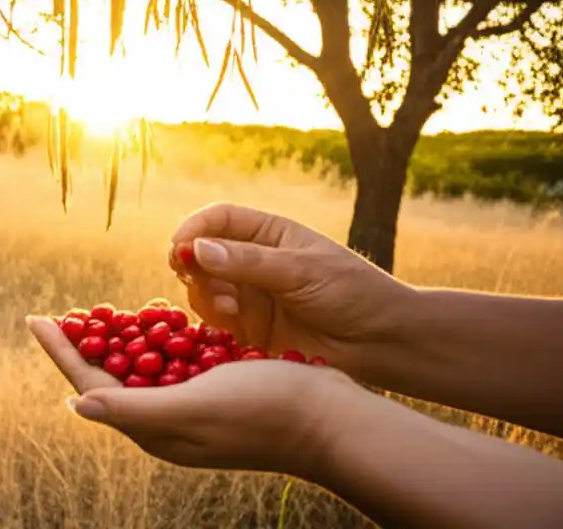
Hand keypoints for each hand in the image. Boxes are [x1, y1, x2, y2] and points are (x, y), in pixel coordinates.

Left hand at [27, 316, 353, 476]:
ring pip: (143, 371)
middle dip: (85, 346)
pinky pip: (176, 365)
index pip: (90, 387)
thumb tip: (77, 405)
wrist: (333, 419)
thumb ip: (133, 409)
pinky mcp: (219, 391)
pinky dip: (159, 342)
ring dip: (119, 342)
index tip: (35, 317)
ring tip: (99, 313)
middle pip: (111, 379)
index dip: (61, 352)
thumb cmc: (264, 412)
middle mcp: (170, 422)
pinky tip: (157, 320)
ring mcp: (195, 408)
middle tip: (63, 313)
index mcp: (156, 430)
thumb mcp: (193, 409)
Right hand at [165, 203, 416, 374]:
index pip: (218, 220)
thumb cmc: (353, 293)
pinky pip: (213, 324)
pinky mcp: (248, 331)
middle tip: (198, 281)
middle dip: (193, 267)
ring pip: (201, 290)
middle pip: (200, 255)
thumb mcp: (301, 270)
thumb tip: (197, 249)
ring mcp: (248, 297)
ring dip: (205, 297)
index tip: (179, 246)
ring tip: (231, 311)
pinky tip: (232, 329)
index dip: (193, 229)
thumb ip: (248, 262)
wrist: (383, 343)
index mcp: (268, 234)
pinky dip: (212, 324)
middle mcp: (251, 262)